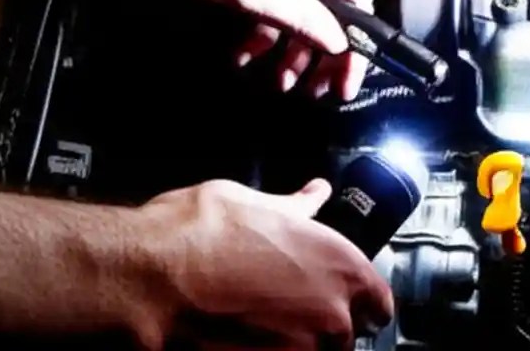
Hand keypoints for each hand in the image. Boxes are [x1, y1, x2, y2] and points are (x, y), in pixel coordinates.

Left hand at [122, 0, 371, 99]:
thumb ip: (302, 19)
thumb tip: (338, 42)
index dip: (354, 45)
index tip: (345, 82)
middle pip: (331, 5)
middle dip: (320, 51)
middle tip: (314, 90)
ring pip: (301, 5)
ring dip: (290, 45)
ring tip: (279, 80)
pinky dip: (266, 24)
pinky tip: (247, 53)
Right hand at [128, 178, 393, 350]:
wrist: (151, 274)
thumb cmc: (199, 233)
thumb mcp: (256, 203)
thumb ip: (296, 209)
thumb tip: (315, 195)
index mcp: (340, 266)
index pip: (379, 304)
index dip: (360, 304)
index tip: (344, 302)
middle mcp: (331, 315)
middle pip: (344, 337)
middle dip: (320, 327)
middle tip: (282, 309)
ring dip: (292, 343)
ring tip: (253, 322)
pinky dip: (264, 350)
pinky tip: (240, 335)